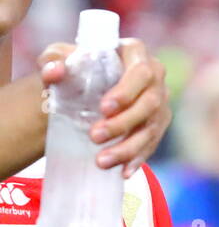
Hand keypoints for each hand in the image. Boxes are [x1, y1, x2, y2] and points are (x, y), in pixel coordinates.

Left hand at [39, 38, 170, 176]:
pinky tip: (122, 171)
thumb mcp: (58, 57)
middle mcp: (155, 77)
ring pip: (152, 127)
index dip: (127, 91)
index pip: (141, 72)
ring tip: (101, 161)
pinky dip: (138, 159)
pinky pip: (152, 144)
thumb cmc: (74, 67)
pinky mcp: (157, 124)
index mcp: (136, 54)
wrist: (83, 86)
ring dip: (129, 146)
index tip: (103, 108)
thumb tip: (55, 72)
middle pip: (150, 103)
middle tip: (94, 136)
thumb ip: (52, 59)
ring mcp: (159, 102)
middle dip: (124, 123)